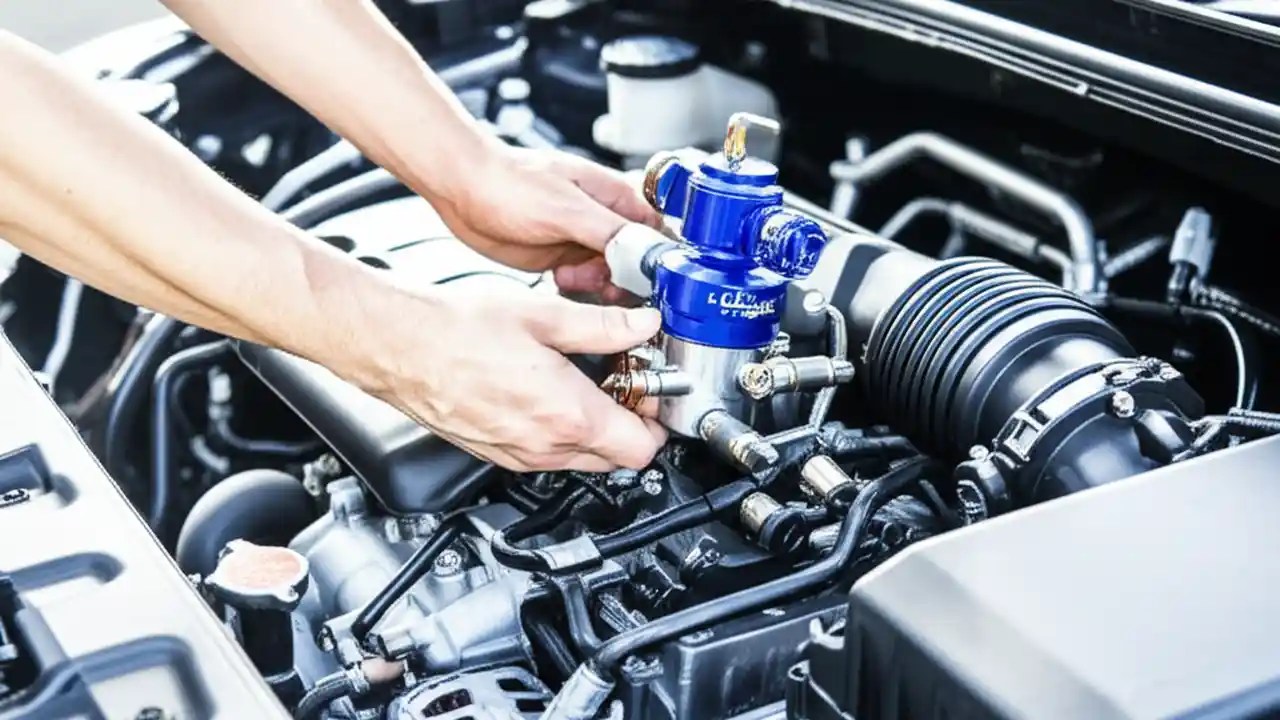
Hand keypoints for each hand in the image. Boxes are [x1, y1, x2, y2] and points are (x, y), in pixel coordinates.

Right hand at [354, 282, 666, 472]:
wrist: (399, 348)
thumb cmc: (457, 331)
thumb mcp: (544, 316)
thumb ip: (604, 326)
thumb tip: (644, 325)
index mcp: (568, 416)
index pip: (644, 448)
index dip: (657, 418)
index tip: (652, 385)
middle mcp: (546, 448)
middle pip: (618, 459)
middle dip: (630, 421)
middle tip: (624, 377)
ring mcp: (520, 456)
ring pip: (584, 459)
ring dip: (596, 426)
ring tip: (584, 379)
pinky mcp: (498, 454)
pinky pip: (548, 454)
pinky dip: (561, 430)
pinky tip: (548, 389)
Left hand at [431, 143, 661, 296]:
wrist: (462, 189)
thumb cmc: (509, 183)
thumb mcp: (566, 209)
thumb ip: (610, 232)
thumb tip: (647, 252)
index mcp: (614, 197)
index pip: (656, 232)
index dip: (656, 259)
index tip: (647, 281)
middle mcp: (602, 218)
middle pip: (637, 260)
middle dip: (625, 278)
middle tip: (604, 285)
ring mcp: (582, 238)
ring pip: (611, 273)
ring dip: (599, 284)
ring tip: (572, 277)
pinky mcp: (561, 256)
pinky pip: (585, 279)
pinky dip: (579, 286)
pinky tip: (561, 280)